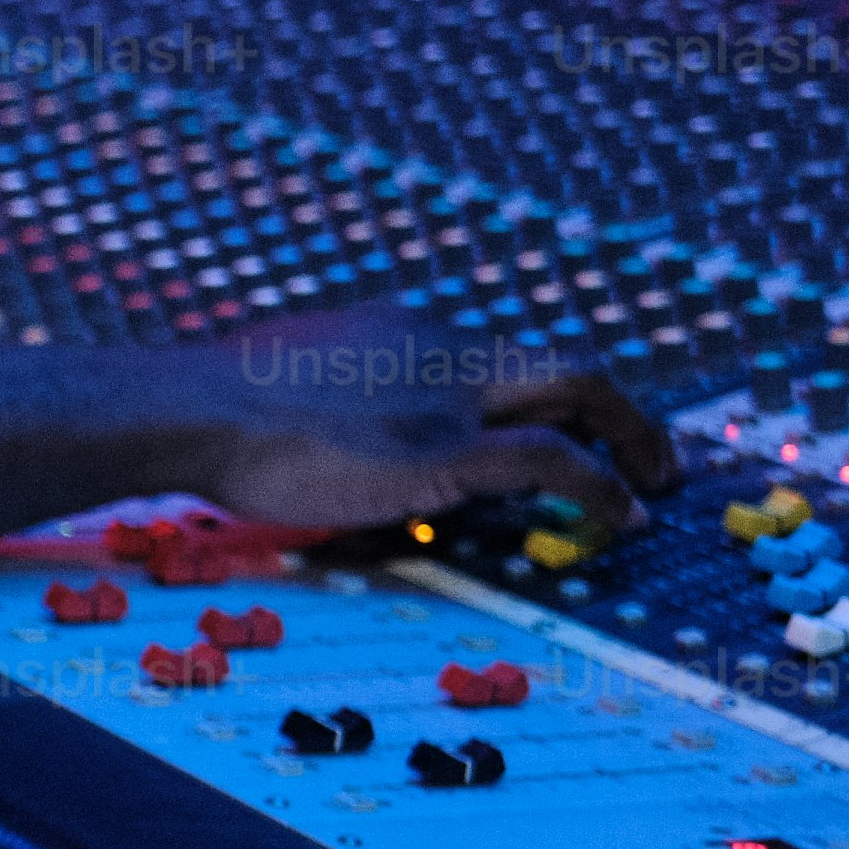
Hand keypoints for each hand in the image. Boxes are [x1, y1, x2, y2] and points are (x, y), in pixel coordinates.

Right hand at [187, 305, 681, 534]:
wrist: (194, 411)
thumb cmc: (210, 408)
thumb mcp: (279, 380)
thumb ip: (321, 393)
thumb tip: (313, 428)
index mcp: (395, 332)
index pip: (490, 356)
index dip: (534, 393)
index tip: (552, 426)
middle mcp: (438, 350)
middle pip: (554, 362)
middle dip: (614, 405)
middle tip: (648, 453)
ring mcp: (448, 397)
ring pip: (575, 389)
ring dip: (630, 437)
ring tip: (655, 484)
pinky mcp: (447, 452)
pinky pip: (554, 460)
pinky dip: (602, 486)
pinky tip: (625, 516)